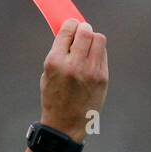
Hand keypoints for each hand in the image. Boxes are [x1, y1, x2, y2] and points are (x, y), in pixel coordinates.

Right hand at [39, 19, 108, 142]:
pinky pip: (103, 54)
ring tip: (87, 48)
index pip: (68, 29)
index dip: (71, 25)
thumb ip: (59, 52)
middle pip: (85, 30)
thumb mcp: (48, 73)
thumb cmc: (55, 98)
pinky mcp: (102, 78)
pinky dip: (98, 53)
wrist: (65, 126)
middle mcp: (73, 64)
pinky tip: (91, 61)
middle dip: (83, 29)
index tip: (72, 27)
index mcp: (55, 61)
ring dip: (93, 39)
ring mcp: (90, 71)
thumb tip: (71, 31)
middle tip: (81, 35)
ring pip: (98, 38)